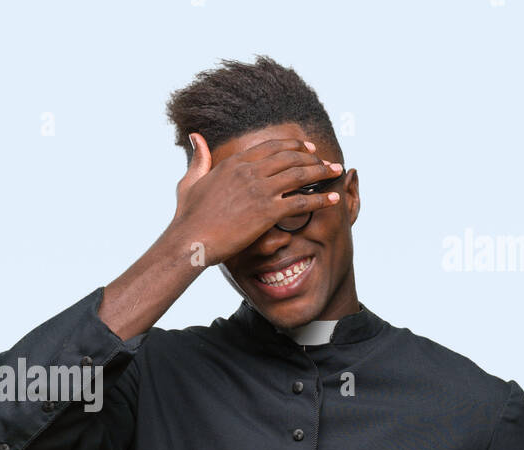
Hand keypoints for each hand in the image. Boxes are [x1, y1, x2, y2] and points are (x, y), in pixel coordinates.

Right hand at [170, 133, 342, 265]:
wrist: (191, 240)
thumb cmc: (188, 216)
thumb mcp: (190, 181)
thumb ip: (199, 158)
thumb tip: (195, 135)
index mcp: (234, 163)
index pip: (270, 147)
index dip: (292, 146)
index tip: (306, 149)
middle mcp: (249, 172)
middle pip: (290, 157)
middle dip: (312, 158)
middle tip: (326, 161)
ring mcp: (260, 190)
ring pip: (300, 175)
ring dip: (321, 172)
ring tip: (335, 172)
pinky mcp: (268, 211)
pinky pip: (301, 202)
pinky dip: (320, 199)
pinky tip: (332, 199)